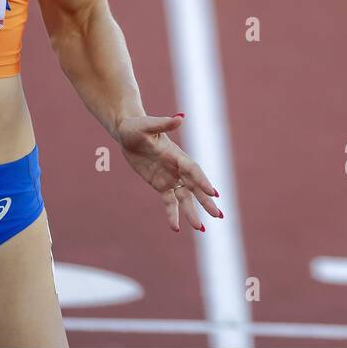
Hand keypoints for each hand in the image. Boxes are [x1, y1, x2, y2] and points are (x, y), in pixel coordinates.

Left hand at [115, 114, 221, 232]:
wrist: (126, 132)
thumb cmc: (136, 126)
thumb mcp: (147, 125)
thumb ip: (164, 123)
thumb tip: (180, 118)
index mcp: (176, 154)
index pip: (193, 170)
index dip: (203, 181)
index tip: (213, 193)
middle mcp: (177, 168)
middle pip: (195, 187)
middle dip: (206, 201)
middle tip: (219, 215)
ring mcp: (170, 177)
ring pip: (185, 198)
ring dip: (193, 212)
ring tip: (201, 229)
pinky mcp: (160, 185)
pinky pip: (169, 202)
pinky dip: (173, 214)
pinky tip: (176, 228)